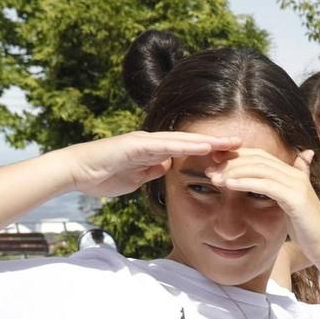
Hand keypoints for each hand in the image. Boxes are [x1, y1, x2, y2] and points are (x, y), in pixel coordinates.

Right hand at [59, 130, 239, 197]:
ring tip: (230, 142)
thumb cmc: (103, 176)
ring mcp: (143, 142)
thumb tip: (168, 167)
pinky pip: (164, 145)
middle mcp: (152, 142)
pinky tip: (202, 146)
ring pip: (181, 140)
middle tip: (243, 143)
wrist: (76, 172)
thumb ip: (152, 171)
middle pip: (190, 141)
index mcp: (153, 151)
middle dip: (216, 142)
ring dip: (207, 141)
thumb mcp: (136, 179)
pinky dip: (184, 146)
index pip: (188, 150)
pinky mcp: (134, 146)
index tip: (233, 155)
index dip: (210, 151)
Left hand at [199, 148, 319, 238]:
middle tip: (211, 169)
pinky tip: (229, 185)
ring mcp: (297, 184)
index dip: (238, 156)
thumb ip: (281, 192)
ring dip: (234, 171)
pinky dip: (245, 182)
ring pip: (260, 169)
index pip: (261, 156)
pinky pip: (265, 185)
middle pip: (258, 158)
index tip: (217, 164)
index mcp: (294, 174)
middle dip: (232, 162)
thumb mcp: (291, 207)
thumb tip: (271, 187)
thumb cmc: (306, 231)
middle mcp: (296, 174)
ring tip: (215, 178)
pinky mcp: (296, 198)